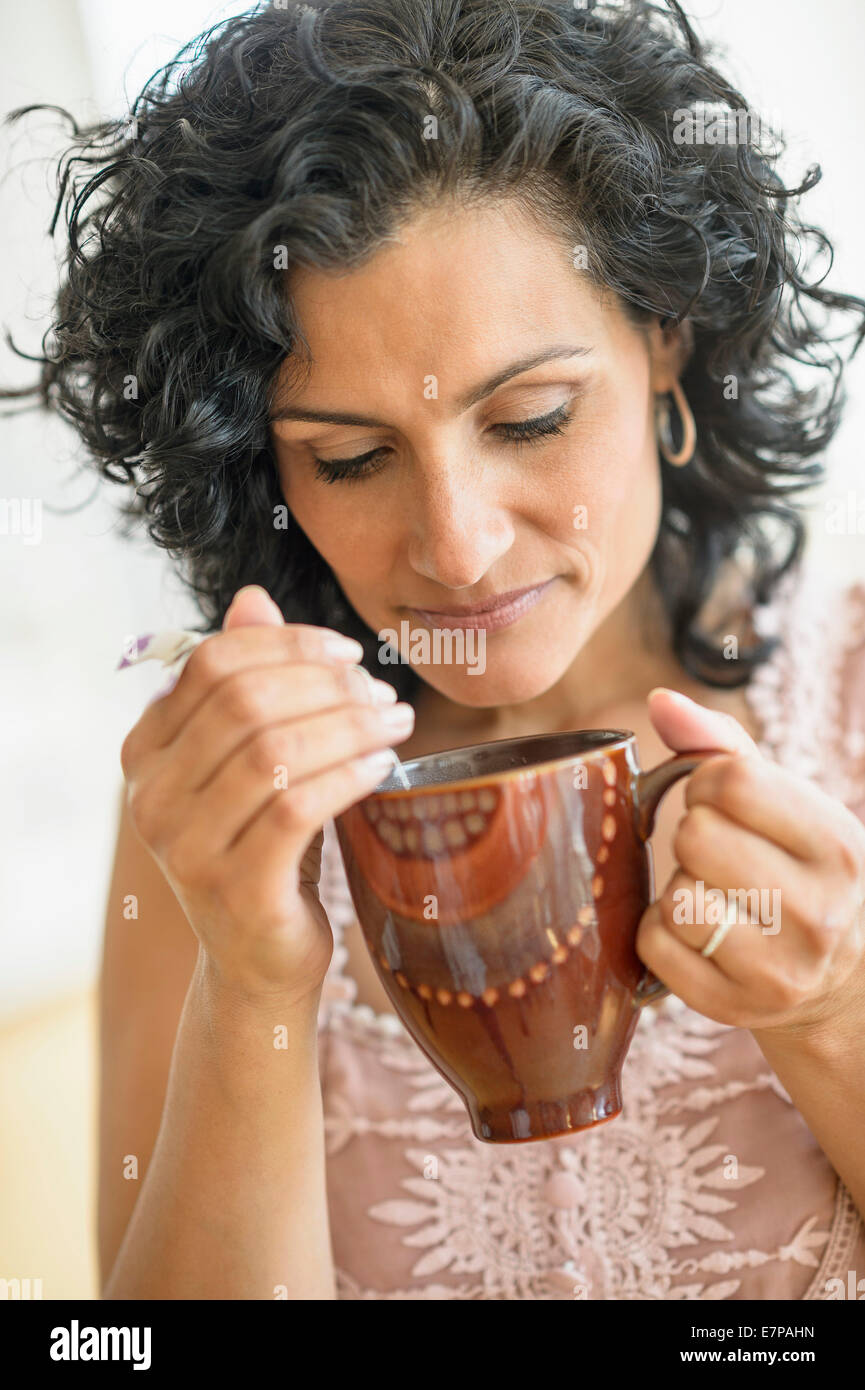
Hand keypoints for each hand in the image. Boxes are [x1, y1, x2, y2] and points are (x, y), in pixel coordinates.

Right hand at [120, 585, 414, 1005]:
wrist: (259, 961)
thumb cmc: (264, 848)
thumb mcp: (254, 761)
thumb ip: (247, 683)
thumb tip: (252, 598)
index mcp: (144, 751)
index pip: (212, 663)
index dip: (289, 646)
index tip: (350, 653)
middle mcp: (147, 796)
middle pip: (244, 701)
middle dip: (328, 685)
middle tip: (383, 694)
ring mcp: (183, 846)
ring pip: (273, 749)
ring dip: (349, 724)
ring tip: (398, 722)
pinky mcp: (233, 888)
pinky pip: (296, 806)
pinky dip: (348, 774)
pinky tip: (384, 763)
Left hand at [635, 688, 864, 1035]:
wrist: (839, 978)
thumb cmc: (796, 867)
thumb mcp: (785, 803)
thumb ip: (720, 745)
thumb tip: (660, 701)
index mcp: (837, 843)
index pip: (729, 781)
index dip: (703, 782)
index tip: (717, 802)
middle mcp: (819, 911)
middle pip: (694, 838)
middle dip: (691, 836)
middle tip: (715, 853)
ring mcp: (779, 969)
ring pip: (674, 897)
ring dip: (678, 888)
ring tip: (712, 894)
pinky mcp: (733, 1007)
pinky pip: (654, 945)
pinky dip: (660, 933)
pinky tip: (696, 932)